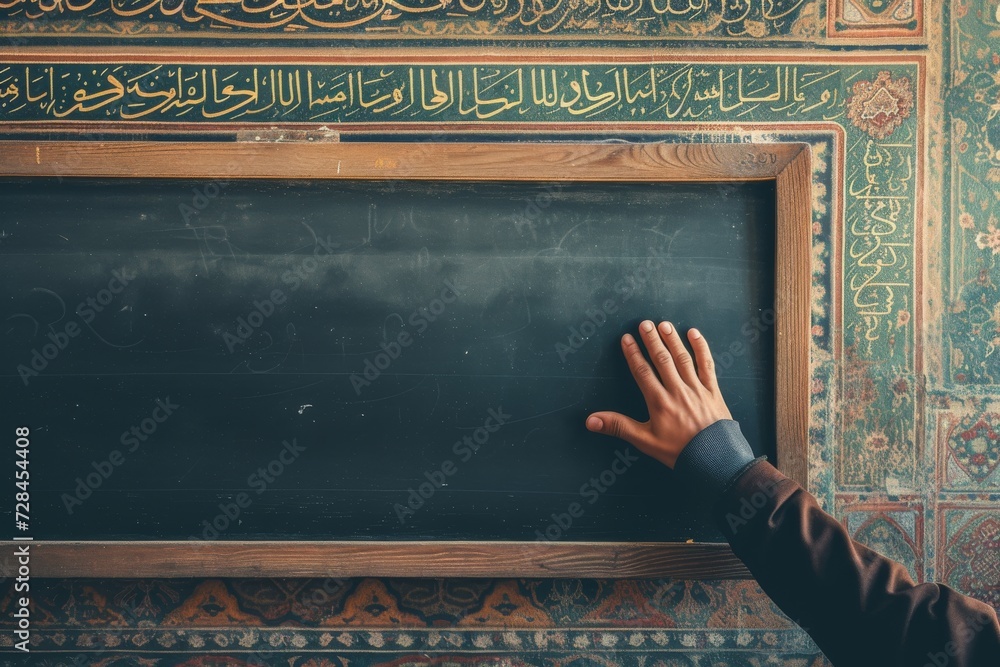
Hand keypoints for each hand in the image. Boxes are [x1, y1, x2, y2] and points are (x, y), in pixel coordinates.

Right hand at [586, 320, 731, 468]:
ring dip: (673, 340)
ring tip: (664, 325)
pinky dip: (701, 348)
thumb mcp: (645, 441)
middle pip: (662, 360)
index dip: (633, 354)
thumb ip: (618, 427)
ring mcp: (697, 388)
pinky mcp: (713, 391)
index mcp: (659, 402)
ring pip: (683, 358)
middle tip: (644, 324)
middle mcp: (677, 391)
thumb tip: (591, 420)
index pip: (643, 372)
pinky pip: (707, 365)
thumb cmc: (679, 452)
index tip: (627, 338)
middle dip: (652, 340)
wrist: (715, 460)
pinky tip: (695, 334)